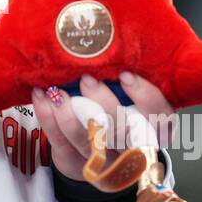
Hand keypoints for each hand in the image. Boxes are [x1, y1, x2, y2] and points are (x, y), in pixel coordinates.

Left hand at [31, 71, 176, 185]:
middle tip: (86, 79)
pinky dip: (47, 118)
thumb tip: (110, 39)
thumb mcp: (134, 97)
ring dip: (69, 113)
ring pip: (88, 141)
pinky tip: (40, 96)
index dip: (145, 97)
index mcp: (155, 128)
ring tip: (56, 89)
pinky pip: (60, 142)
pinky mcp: (75, 161)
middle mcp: (133, 148)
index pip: (161, 116)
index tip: (125, 75)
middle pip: (123, 132)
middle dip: (104, 104)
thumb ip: (128, 77)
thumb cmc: (120, 111)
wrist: (98, 153)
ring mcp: (104, 160)